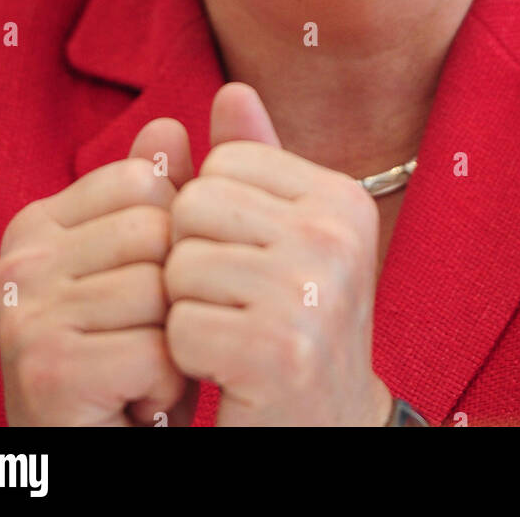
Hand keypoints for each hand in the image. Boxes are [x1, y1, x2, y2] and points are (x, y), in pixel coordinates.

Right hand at [0, 118, 198, 425]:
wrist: (91, 458)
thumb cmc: (129, 363)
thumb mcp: (149, 269)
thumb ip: (164, 194)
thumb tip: (171, 121)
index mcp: (38, 222)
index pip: (146, 178)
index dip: (173, 238)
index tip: (147, 295)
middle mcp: (20, 259)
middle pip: (158, 229)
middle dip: (178, 292)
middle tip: (148, 340)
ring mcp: (25, 313)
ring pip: (162, 288)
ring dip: (177, 342)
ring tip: (143, 372)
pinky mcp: (46, 369)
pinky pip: (158, 350)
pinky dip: (168, 386)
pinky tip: (138, 403)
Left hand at [163, 82, 392, 426]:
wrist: (325, 430)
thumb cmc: (294, 327)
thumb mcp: (284, 237)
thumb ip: (255, 165)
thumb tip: (231, 90)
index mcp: (341, 199)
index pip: (223, 162)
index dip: (213, 216)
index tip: (250, 263)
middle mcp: (337, 236)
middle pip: (193, 207)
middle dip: (192, 260)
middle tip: (236, 304)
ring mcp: (313, 292)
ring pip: (179, 267)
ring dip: (187, 311)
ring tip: (232, 335)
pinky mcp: (280, 351)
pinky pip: (179, 326)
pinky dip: (189, 357)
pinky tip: (229, 371)